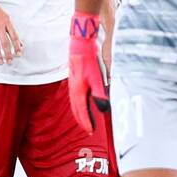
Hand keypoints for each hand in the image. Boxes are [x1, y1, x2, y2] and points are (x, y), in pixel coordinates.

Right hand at [0, 0, 21, 63]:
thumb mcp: (5, 17)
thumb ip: (11, 29)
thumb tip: (19, 42)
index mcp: (7, 21)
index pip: (14, 36)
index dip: (17, 46)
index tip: (19, 54)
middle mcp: (0, 25)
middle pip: (5, 42)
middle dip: (8, 53)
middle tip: (10, 61)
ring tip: (0, 61)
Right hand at [68, 11, 108, 133]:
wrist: (80, 45)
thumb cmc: (89, 61)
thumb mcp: (97, 78)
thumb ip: (99, 94)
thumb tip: (103, 109)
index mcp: (78, 91)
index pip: (82, 112)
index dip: (87, 122)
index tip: (91, 131)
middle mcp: (73, 90)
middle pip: (77, 110)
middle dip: (82, 121)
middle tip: (88, 130)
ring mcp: (72, 85)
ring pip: (75, 104)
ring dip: (80, 114)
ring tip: (85, 121)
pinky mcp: (74, 80)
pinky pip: (75, 98)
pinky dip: (78, 105)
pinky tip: (81, 105)